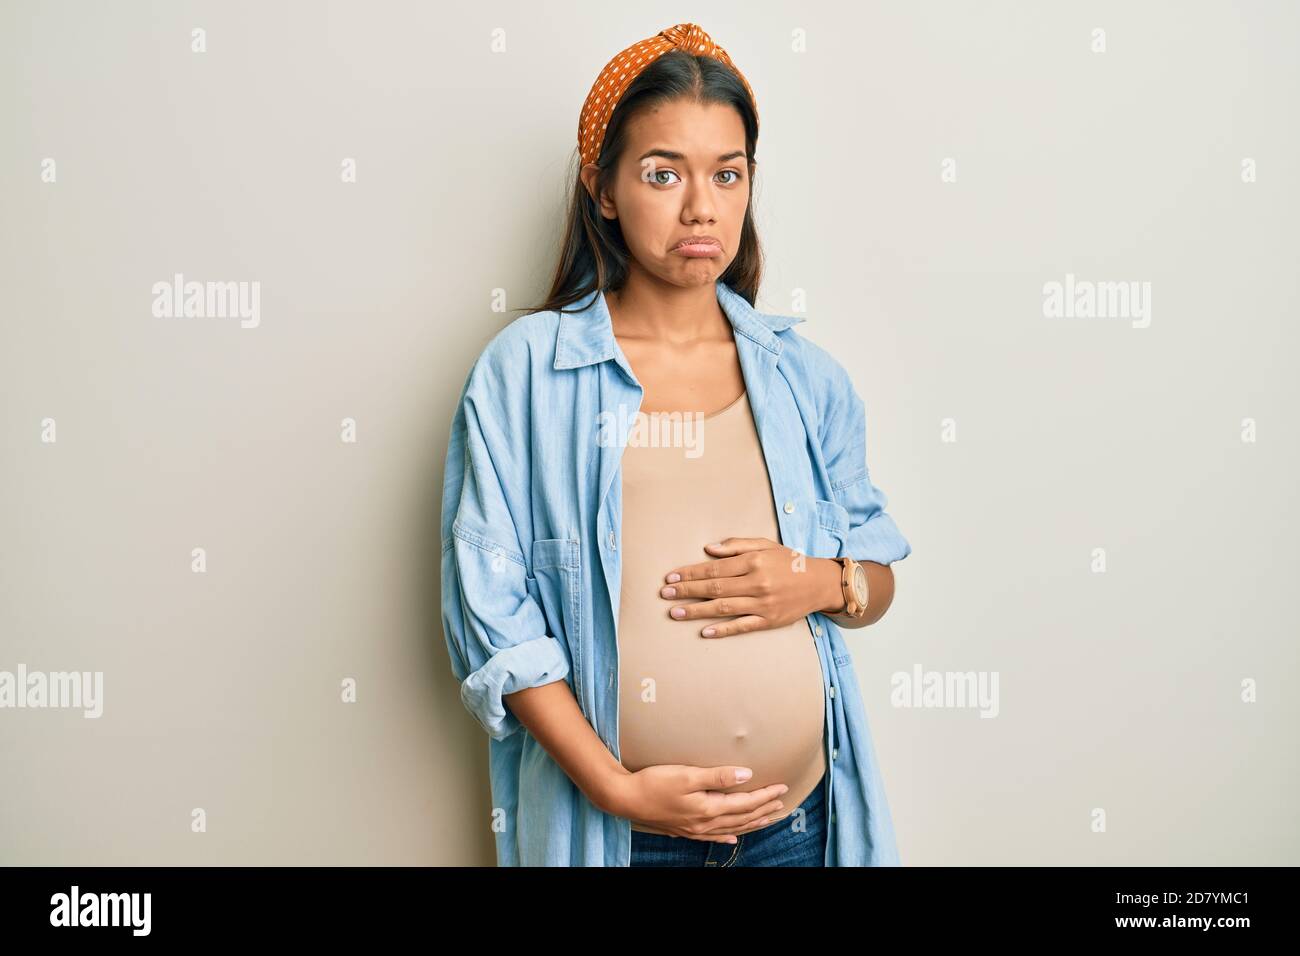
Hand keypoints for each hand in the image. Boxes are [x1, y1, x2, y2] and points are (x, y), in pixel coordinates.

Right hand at [607, 765, 789, 842]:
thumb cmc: (654, 782)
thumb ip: (718, 776)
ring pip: (732, 828)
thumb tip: (747, 775)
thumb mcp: (687, 775)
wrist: (625, 798)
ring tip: (767, 819)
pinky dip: (727, 835)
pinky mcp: (684, 829)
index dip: (765, 795)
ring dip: (752, 823)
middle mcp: (705, 822)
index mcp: (709, 808)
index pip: (745, 803)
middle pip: (742, 817)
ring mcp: (694, 828)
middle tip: (782, 803)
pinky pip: (713, 836)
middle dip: (764, 809)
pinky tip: (733, 837)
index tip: (783, 788)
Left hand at [659, 537, 842, 637]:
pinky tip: (704, 631)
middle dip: (687, 591)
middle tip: (665, 594)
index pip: (714, 568)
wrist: (820, 583)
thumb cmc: (789, 562)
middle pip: (714, 587)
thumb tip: (709, 549)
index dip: (690, 573)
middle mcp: (757, 583)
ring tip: (674, 612)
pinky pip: (741, 626)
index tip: (671, 577)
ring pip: (723, 608)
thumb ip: (736, 546)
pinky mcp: (769, 621)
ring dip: (696, 611)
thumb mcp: (765, 545)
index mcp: (754, 562)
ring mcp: (763, 604)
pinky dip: (722, 630)